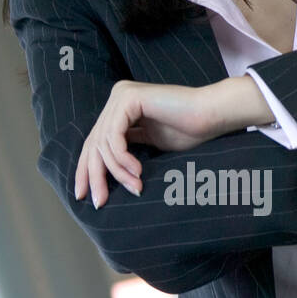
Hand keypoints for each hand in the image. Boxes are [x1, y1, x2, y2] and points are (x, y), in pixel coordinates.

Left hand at [74, 80, 218, 207]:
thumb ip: (126, 152)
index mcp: (120, 107)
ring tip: (136, 187)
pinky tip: (138, 172)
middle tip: (99, 202)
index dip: (87, 170)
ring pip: (103, 144)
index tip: (84, 196)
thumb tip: (103, 174)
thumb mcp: (150, 143)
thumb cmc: (189, 131)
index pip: (95, 142)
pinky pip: (115, 137)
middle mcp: (117, 98)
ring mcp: (121, 96)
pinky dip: (123, 159)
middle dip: (95, 175)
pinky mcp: (128, 99)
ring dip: (118, 171)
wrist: (212, 115)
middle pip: (94, 143)